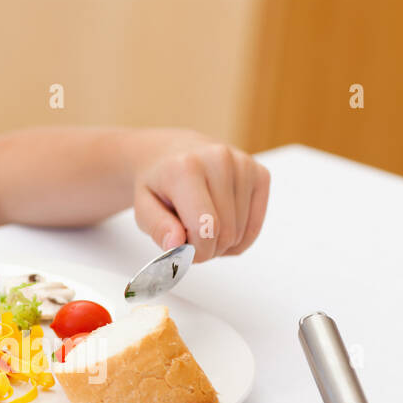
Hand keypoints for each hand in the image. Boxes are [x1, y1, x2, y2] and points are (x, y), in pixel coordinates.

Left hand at [132, 134, 269, 262]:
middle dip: (208, 248)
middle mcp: (219, 161)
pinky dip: (239, 236)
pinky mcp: (259, 174)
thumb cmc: (158, 181)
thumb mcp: (142, 204)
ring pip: (242, 232)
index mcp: (185, 168)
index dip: (197, 251)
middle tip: (189, 237)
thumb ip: (157, 227)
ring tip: (202, 226)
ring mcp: (243, 165)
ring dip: (223, 243)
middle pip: (226, 233)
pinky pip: (256, 225)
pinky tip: (221, 225)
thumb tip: (176, 244)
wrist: (171, 151)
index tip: (183, 251)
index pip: (205, 228)